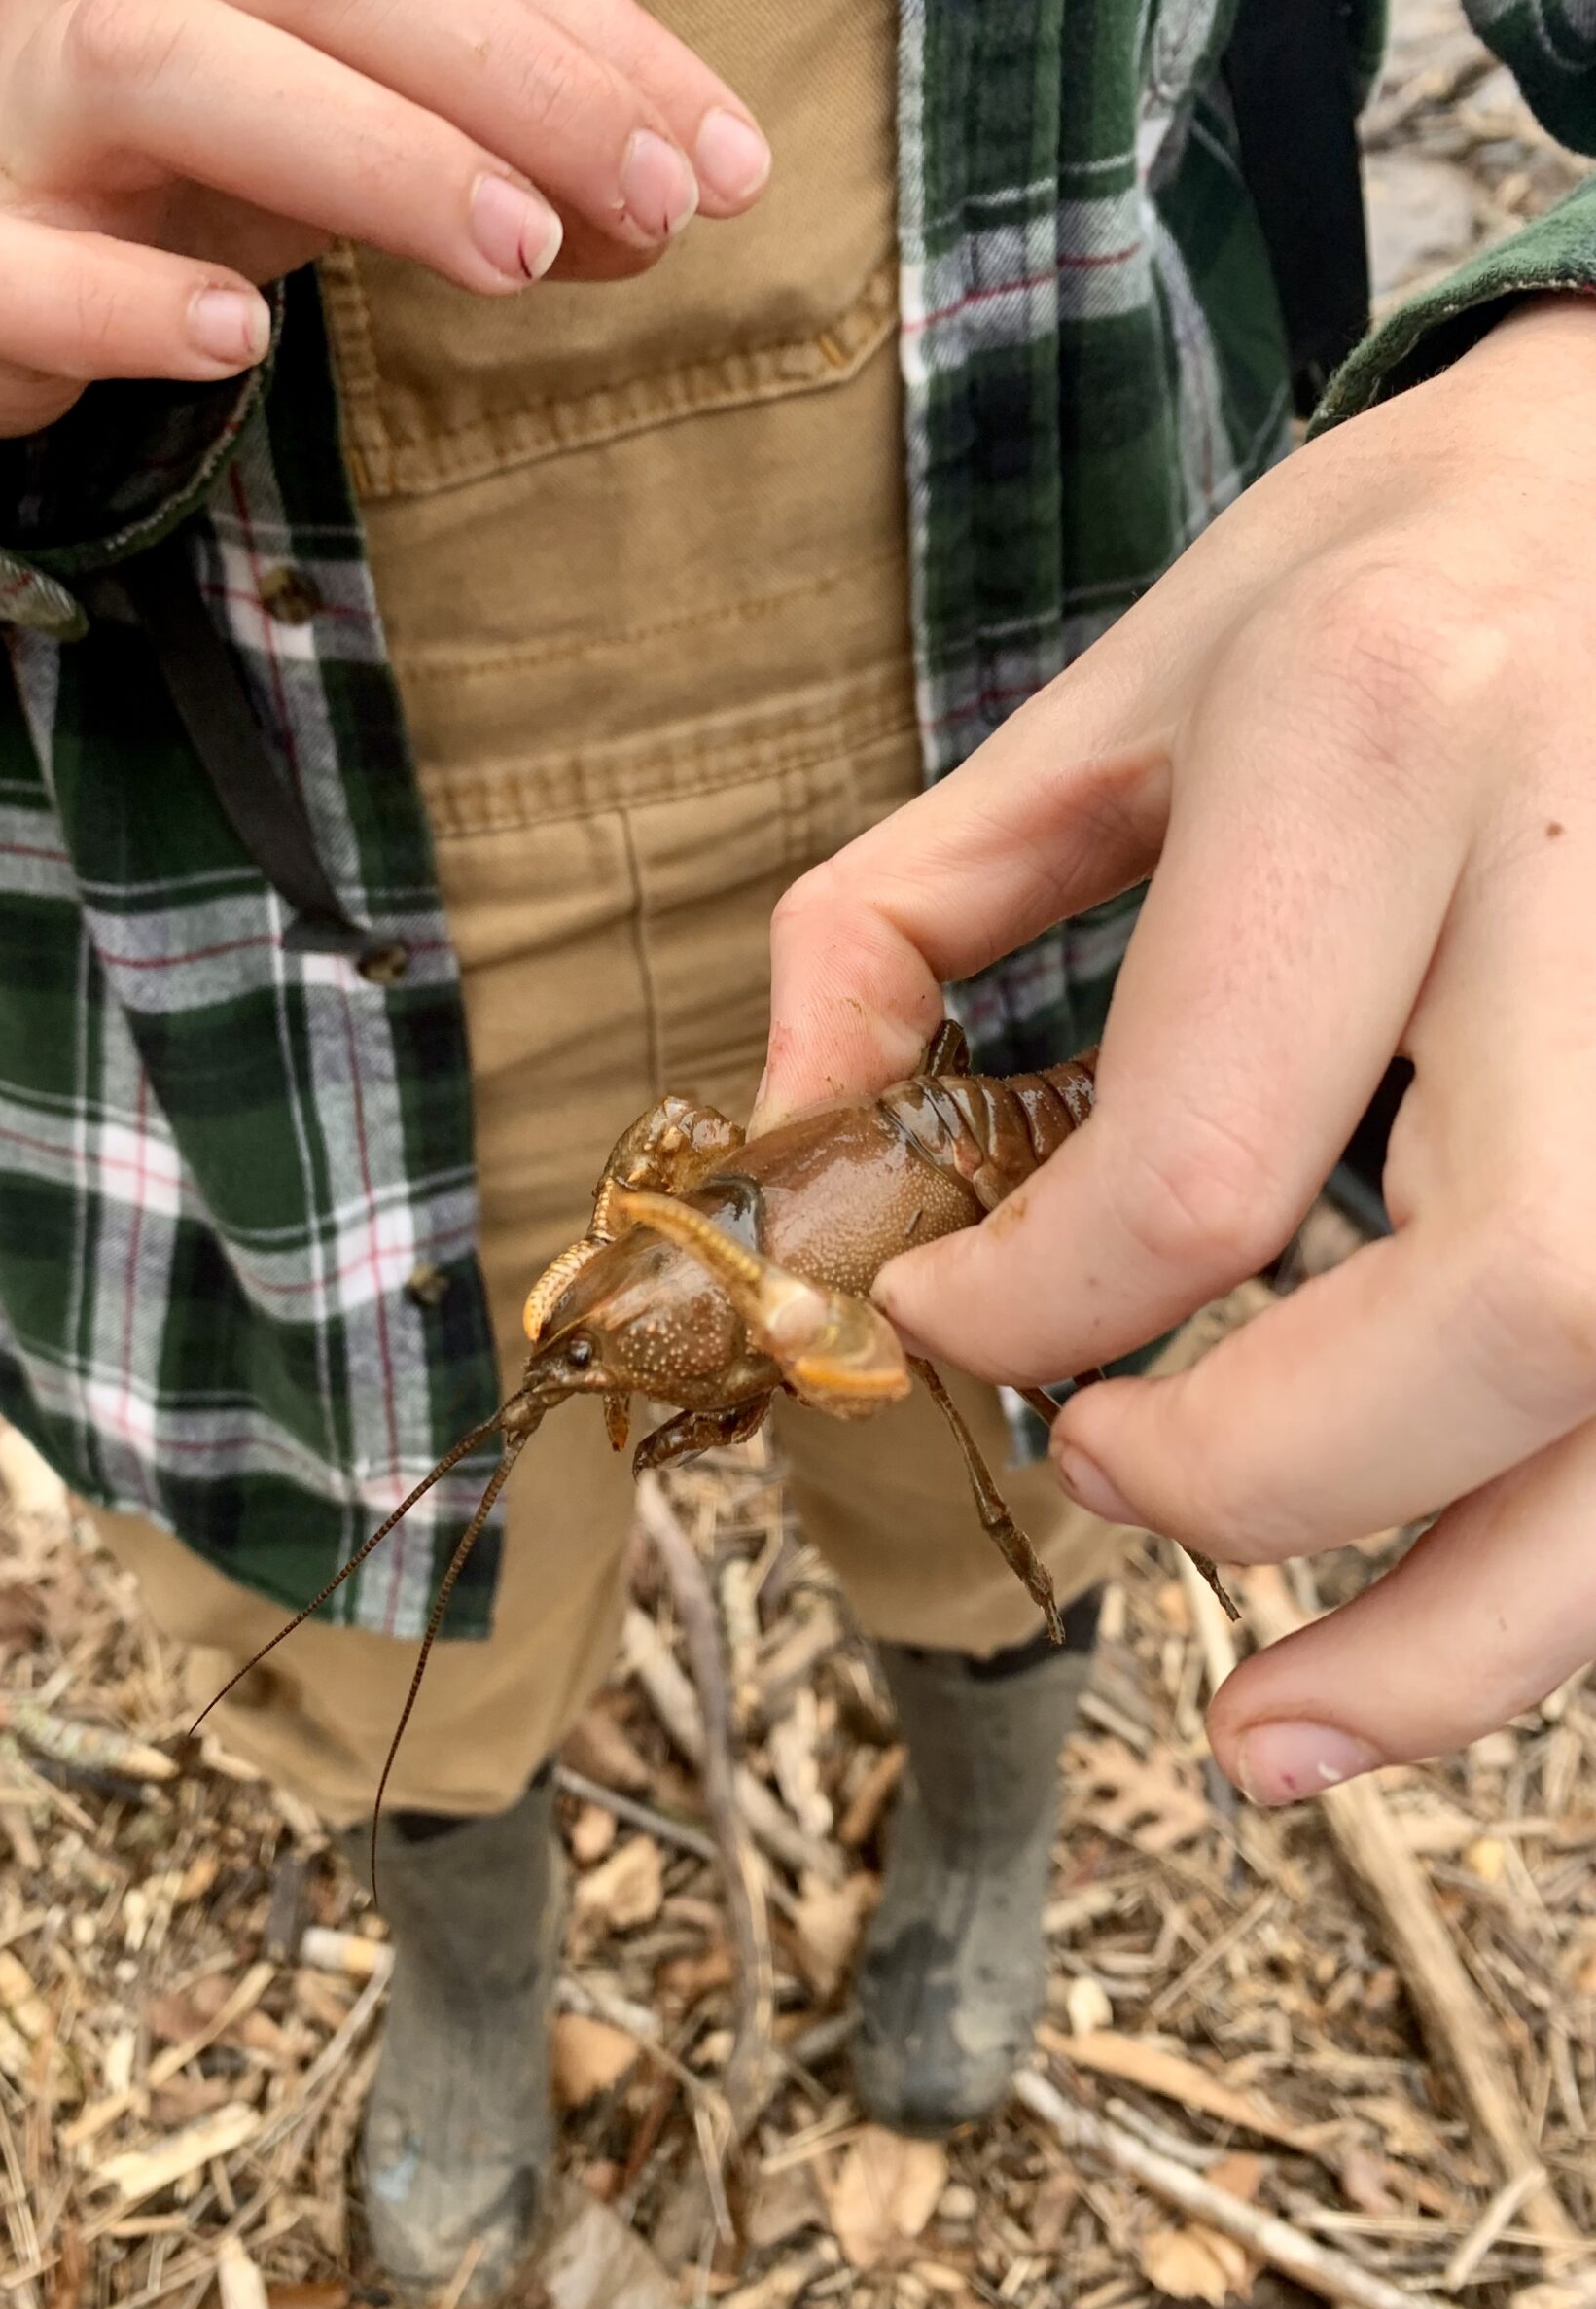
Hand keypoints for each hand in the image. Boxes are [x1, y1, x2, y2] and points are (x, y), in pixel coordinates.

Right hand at [0, 0, 771, 436]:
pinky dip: (121, 302)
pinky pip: (2, 268)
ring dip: (362, 149)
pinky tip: (238, 340)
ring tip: (516, 255)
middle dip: (510, 77)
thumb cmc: (198, 176)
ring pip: (161, 62)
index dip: (593, 39)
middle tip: (653, 205)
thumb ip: (515, 163)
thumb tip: (674, 202)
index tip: (727, 165)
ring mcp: (14, 107)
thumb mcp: (373, 145)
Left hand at [757, 297, 1595, 1800]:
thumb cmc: (1381, 573)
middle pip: (1502, 1312)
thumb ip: (900, 916)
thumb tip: (789, 1147)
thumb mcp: (1116, 691)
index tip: (939, 1315)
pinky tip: (1449, 1628)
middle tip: (1109, 1474)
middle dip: (1262, 1479)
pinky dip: (1563, 1565)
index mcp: (1383, 732)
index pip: (1202, 1159)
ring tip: (1271, 1735)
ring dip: (1462, 1638)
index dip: (1025, 1309)